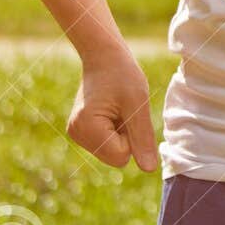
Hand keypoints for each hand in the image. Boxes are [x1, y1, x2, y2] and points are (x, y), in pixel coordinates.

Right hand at [67, 49, 159, 170]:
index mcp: (86, 128)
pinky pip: (108, 144)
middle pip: (116, 157)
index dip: (132, 136)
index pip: (122, 156)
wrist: (103, 55)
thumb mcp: (138, 103)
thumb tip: (149, 169)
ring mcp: (76, 134)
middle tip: (122, 108)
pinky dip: (115, 130)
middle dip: (126, 136)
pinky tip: (111, 110)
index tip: (126, 110)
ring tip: (116, 107)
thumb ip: (142, 137)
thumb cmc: (122, 74)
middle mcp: (76, 134)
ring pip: (112, 152)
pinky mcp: (81, 131)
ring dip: (121, 132)